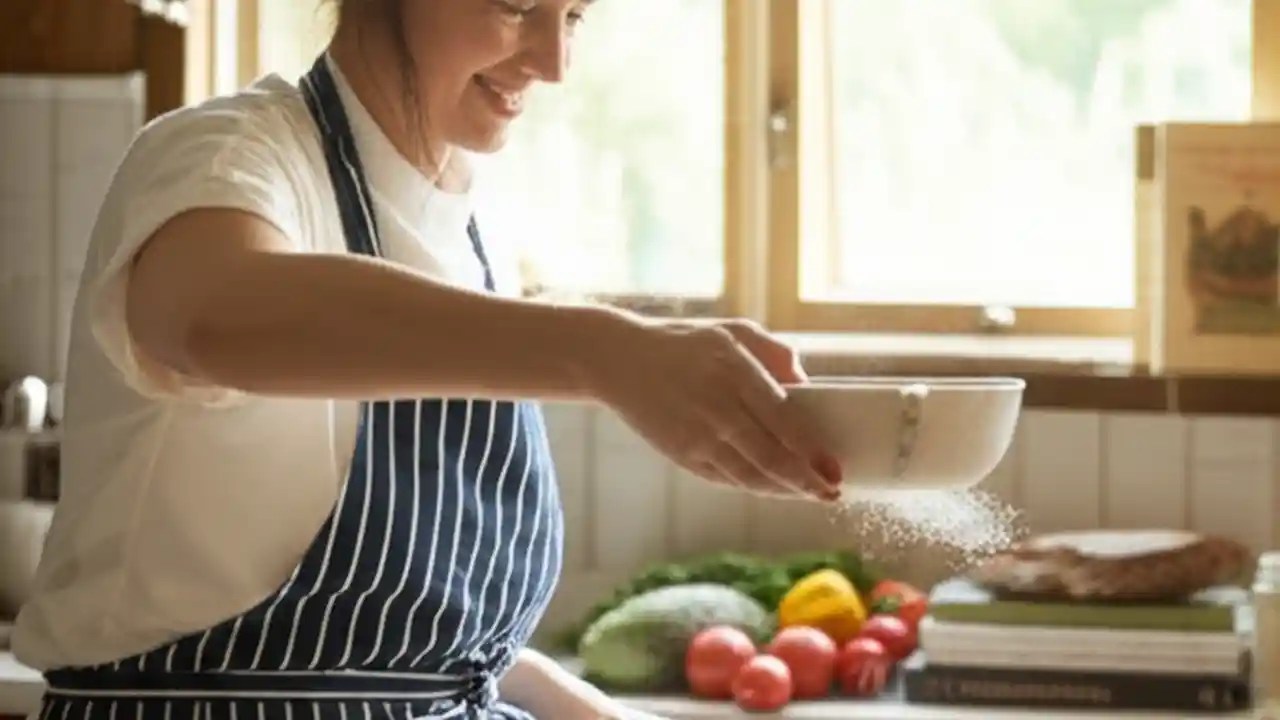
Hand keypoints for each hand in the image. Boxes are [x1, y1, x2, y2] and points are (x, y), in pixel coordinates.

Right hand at [585, 315, 841, 500]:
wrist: (620, 360)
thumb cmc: (685, 344)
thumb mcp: (733, 332)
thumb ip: (774, 353)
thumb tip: (806, 384)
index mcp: (735, 372)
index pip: (785, 420)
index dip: (812, 450)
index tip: (835, 466)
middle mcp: (717, 407)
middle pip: (771, 456)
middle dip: (806, 481)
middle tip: (831, 492)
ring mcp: (697, 435)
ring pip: (749, 476)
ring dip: (783, 491)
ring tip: (808, 495)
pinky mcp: (681, 454)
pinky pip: (725, 479)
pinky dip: (752, 487)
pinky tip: (772, 488)